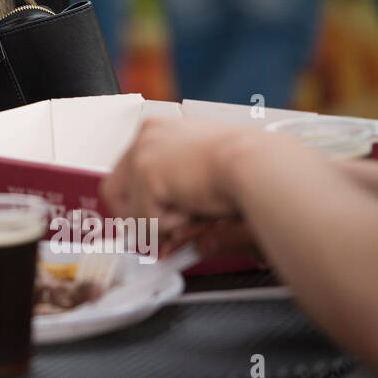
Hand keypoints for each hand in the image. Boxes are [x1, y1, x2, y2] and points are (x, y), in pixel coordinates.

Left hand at [101, 119, 259, 252]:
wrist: (262, 166)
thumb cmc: (252, 173)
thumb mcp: (207, 189)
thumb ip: (182, 213)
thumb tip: (164, 245)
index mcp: (164, 131)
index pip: (130, 174)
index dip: (140, 207)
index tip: (152, 229)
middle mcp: (147, 135)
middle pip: (114, 191)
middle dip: (137, 222)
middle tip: (164, 239)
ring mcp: (142, 152)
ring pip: (128, 211)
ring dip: (161, 225)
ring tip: (195, 214)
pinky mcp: (145, 172)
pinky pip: (144, 221)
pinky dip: (171, 228)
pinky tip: (196, 209)